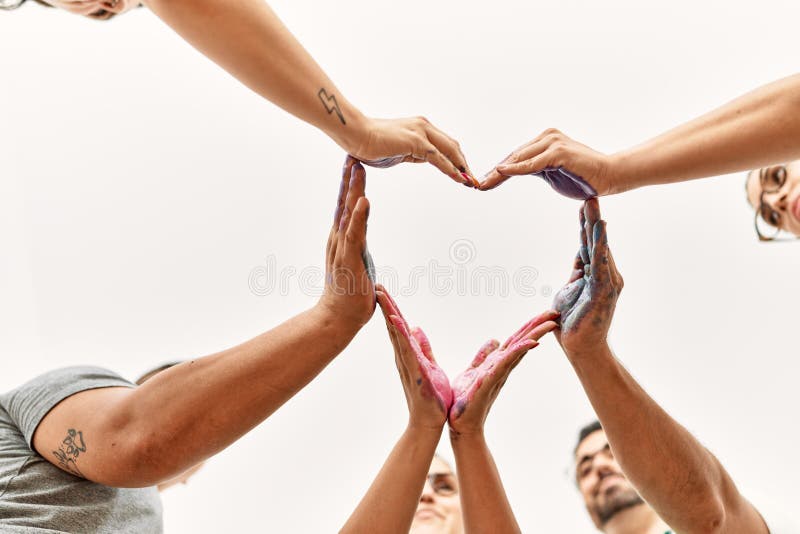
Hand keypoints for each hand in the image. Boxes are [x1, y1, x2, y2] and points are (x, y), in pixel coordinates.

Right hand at [318, 156, 375, 330]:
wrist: (338, 317)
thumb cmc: (350, 291)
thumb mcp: (357, 260)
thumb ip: (358, 245)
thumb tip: (363, 238)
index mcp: (342, 238)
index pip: (345, 206)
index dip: (349, 184)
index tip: (353, 163)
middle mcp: (339, 238)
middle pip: (344, 203)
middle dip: (349, 178)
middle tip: (352, 154)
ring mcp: (342, 248)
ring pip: (348, 213)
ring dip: (354, 190)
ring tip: (358, 169)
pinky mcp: (348, 259)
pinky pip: (355, 234)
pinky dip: (359, 217)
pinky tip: (364, 201)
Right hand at [349, 116, 477, 186]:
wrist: (356, 134)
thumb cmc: (370, 144)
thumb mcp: (398, 152)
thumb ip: (413, 154)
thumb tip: (425, 159)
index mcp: (420, 127)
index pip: (444, 144)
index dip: (456, 159)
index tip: (463, 174)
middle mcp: (424, 126)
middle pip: (452, 146)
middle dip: (464, 164)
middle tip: (472, 180)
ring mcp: (421, 132)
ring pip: (450, 150)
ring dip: (462, 168)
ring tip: (469, 182)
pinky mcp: (417, 141)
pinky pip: (439, 158)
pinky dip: (451, 169)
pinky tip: (459, 178)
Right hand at [376, 286, 452, 429]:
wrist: (430, 422)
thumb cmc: (431, 397)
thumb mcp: (429, 365)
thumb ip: (422, 347)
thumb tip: (415, 328)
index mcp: (409, 354)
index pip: (398, 326)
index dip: (391, 307)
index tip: (383, 290)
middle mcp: (404, 357)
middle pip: (392, 326)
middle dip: (385, 306)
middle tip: (375, 285)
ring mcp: (407, 364)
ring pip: (396, 334)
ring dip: (389, 314)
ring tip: (381, 296)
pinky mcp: (414, 372)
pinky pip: (406, 350)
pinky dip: (400, 334)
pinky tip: (395, 320)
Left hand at [448, 311, 558, 435]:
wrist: (460, 424)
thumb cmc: (466, 400)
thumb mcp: (474, 371)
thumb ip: (483, 356)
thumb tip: (494, 340)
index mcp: (498, 363)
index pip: (517, 340)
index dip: (530, 326)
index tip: (547, 313)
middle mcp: (502, 368)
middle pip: (522, 342)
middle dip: (537, 326)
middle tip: (555, 312)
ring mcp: (497, 374)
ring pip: (518, 351)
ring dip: (533, 336)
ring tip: (549, 323)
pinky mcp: (488, 383)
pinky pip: (504, 364)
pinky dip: (517, 352)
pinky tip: (529, 343)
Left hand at [479, 129, 613, 196]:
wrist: (609, 177)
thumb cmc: (581, 177)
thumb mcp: (550, 173)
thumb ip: (533, 169)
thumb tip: (511, 171)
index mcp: (544, 140)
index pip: (516, 157)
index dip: (498, 171)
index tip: (483, 182)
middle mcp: (547, 137)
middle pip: (514, 157)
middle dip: (494, 173)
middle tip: (477, 185)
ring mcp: (553, 142)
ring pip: (519, 160)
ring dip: (499, 173)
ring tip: (484, 183)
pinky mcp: (558, 152)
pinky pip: (531, 164)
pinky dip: (515, 169)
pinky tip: (500, 172)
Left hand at [552, 198, 623, 357]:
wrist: (579, 348)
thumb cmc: (572, 322)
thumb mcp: (569, 290)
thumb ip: (576, 273)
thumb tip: (578, 259)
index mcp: (595, 274)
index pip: (588, 244)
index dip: (585, 224)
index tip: (583, 203)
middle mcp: (606, 275)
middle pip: (596, 242)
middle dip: (591, 219)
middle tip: (590, 194)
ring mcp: (607, 282)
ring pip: (600, 248)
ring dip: (595, 226)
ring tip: (593, 205)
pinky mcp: (604, 290)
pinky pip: (600, 263)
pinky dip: (598, 246)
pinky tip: (598, 230)